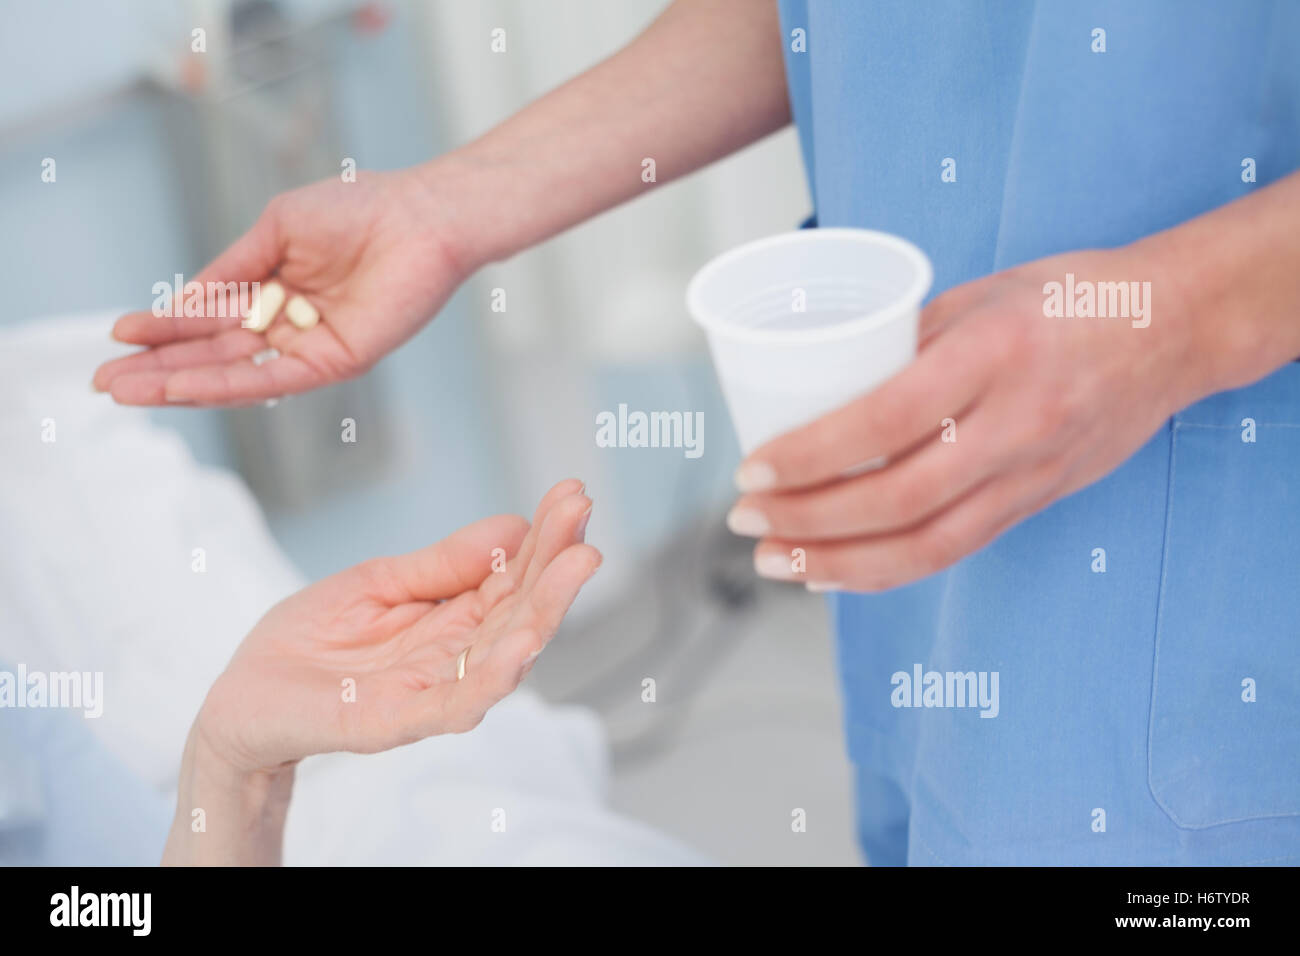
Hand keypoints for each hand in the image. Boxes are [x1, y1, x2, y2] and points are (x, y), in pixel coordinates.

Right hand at [92, 164, 477, 404]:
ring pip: (234, 373)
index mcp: (273, 289)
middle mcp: (288, 323)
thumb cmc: (359, 209)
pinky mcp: (334, 361)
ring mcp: (309, 345)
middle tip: (105, 381)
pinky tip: (183, 387)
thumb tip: (182, 303)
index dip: (163, 328)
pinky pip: (272, 380)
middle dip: (157, 367)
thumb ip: (231, 270)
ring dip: (178, 383)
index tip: (119, 336)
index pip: (207, 317)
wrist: (418, 216)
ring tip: (128, 392)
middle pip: (212, 353)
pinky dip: (226, 385)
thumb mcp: (275, 230)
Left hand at [193, 479, 597, 773]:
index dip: (545, 537)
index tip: (573, 495)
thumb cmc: (308, 640)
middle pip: (521, 609)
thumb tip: (513, 526)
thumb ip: (443, 563)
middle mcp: (454, 655)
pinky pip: (453, 705)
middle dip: (557, 562)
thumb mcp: (377, 581)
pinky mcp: (393, 721)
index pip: (514, 576)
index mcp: (451, 617)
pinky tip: (523, 645)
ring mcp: (429, 691)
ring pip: (503, 655)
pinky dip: (491, 678)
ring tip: (577, 565)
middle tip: (585, 515)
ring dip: (544, 613)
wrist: (240, 698)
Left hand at [726, 245, 1211, 591]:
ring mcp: (1033, 471)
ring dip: (840, 564)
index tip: (752, 468)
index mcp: (993, 354)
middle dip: (809, 520)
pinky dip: (889, 568)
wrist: (1176, 328)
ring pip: (927, 544)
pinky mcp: (1039, 500)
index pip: (884, 421)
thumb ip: (903, 347)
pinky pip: (956, 548)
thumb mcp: (976, 296)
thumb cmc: (1068, 296)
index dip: (810, 455)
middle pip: (897, 499)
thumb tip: (821, 394)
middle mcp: (1017, 423)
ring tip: (777, 563)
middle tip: (747, 522)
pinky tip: (838, 571)